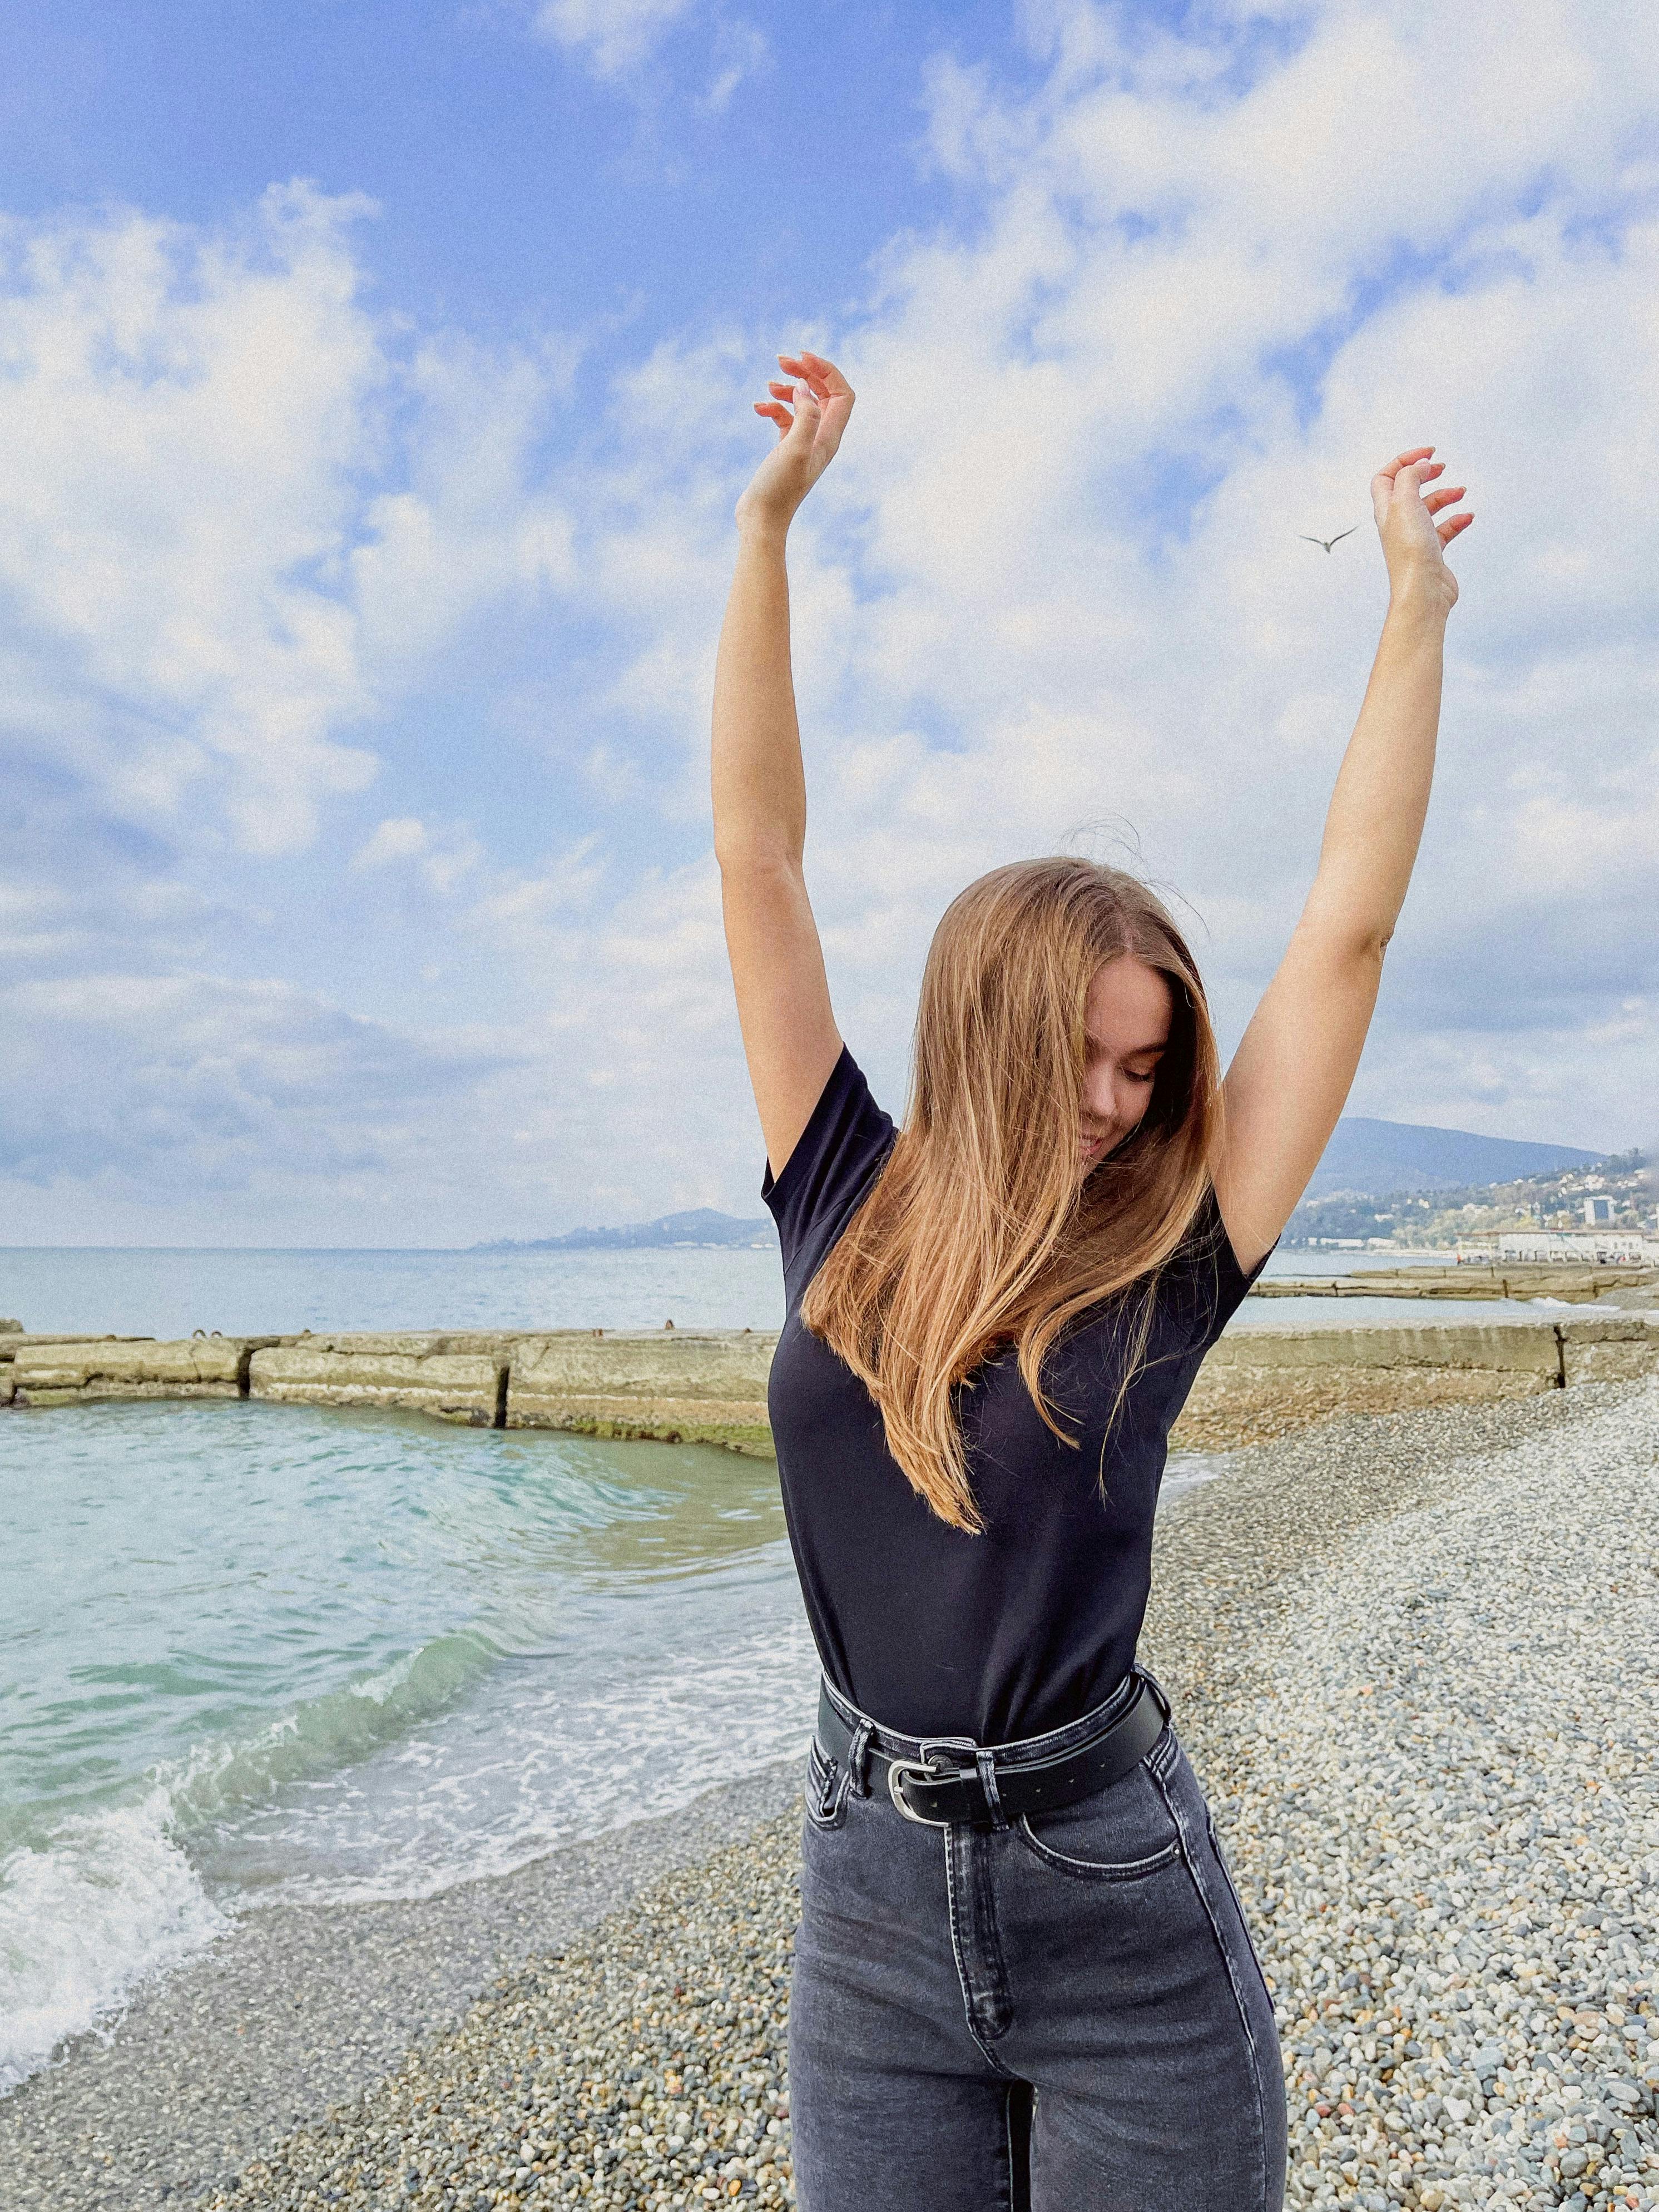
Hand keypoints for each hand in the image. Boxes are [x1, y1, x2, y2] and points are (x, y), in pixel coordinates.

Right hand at [735, 350, 853, 534]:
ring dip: (789, 387)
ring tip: (769, 382)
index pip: (842, 394)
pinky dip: (773, 407)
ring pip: (803, 402)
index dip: (827, 371)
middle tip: (782, 361)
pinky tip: (757, 407)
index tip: (802, 359)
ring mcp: (803, 443)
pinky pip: (785, 417)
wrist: (761, 520)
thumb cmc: (778, 490)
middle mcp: (821, 438)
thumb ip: (805, 415)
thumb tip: (804, 386)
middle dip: (806, 373)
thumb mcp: (794, 449)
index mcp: (829, 437)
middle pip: (823, 393)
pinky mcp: (785, 448)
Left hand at [1371, 447, 1471, 613]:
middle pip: (1407, 489)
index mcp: (1386, 510)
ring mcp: (1414, 538)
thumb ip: (1410, 477)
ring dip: (1445, 495)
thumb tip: (1419, 465)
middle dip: (1425, 474)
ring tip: (1461, 492)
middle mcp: (1397, 523)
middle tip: (1441, 466)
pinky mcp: (1431, 552)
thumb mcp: (1405, 503)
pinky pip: (1445, 530)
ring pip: (1428, 508)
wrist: (1423, 592)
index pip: (1386, 477)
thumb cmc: (1411, 553)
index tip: (1428, 453)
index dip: (1404, 460)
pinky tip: (1467, 517)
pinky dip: (1456, 520)